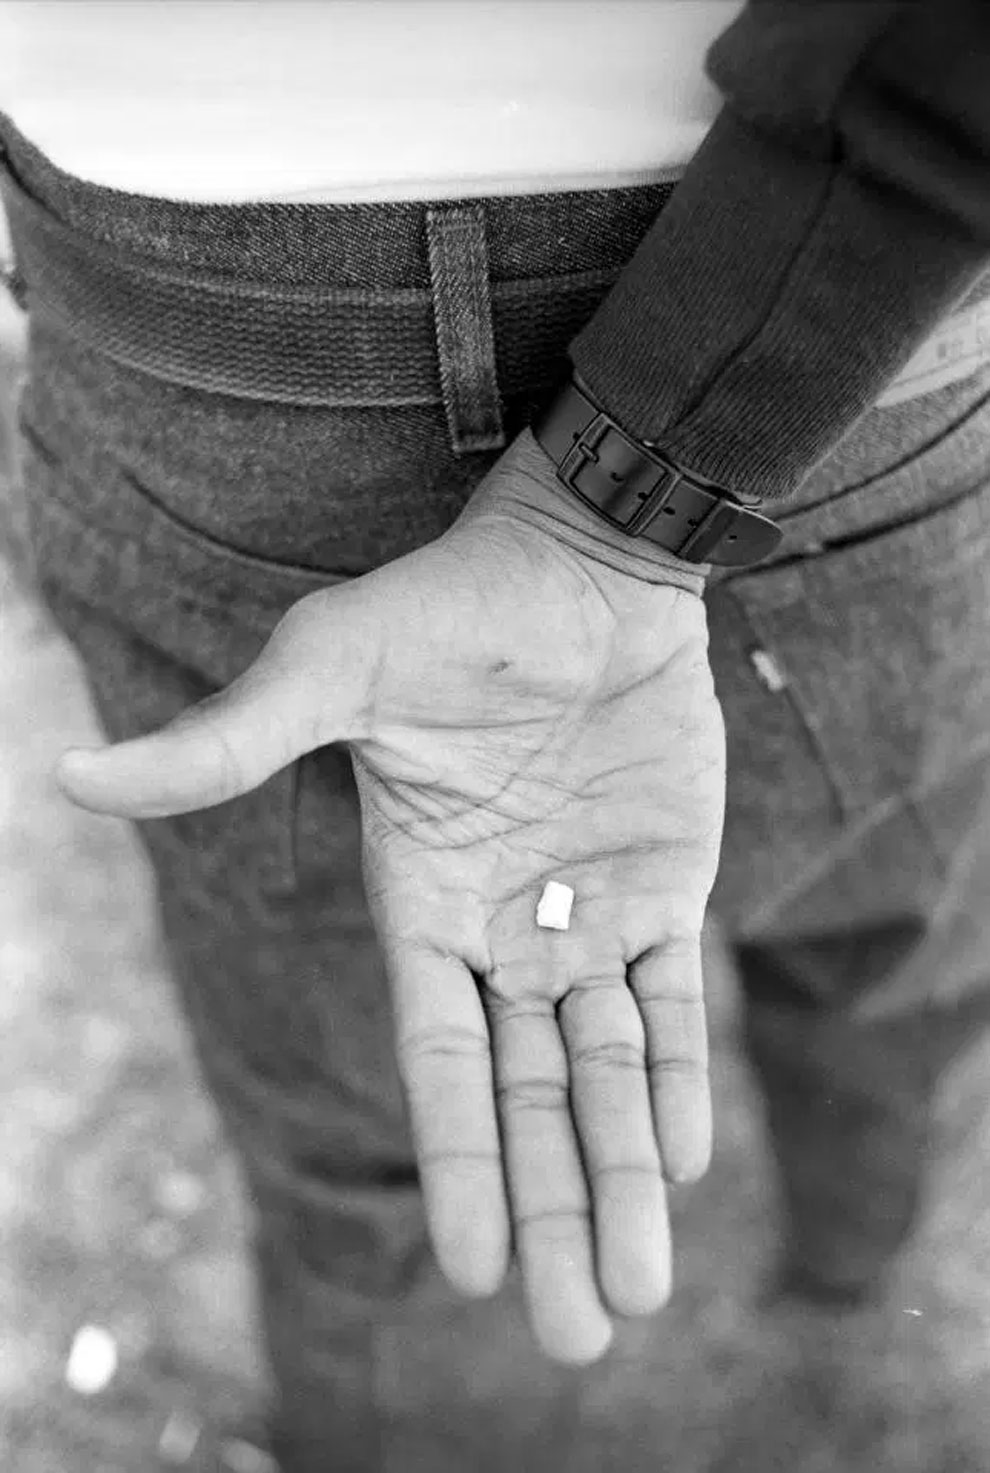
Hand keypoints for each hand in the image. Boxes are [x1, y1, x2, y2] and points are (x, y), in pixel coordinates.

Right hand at [54, 428, 725, 1363]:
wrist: (583, 558)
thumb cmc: (450, 606)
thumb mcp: (328, 672)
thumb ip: (226, 746)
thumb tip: (70, 775)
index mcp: (421, 901)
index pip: (439, 1060)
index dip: (459, 1162)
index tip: (477, 1273)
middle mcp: (502, 926)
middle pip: (526, 1097)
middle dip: (552, 1209)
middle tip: (578, 1337)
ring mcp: (586, 910)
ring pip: (607, 1071)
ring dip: (627, 1176)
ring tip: (643, 1292)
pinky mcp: (663, 883)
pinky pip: (672, 1003)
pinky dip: (681, 1079)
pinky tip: (687, 1162)